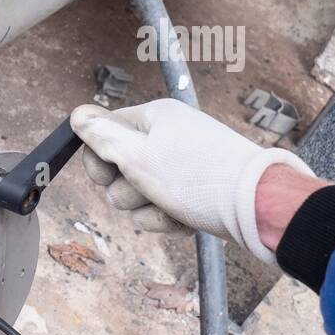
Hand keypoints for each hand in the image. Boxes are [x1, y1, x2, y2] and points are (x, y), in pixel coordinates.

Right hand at [70, 99, 315, 261]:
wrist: (256, 206)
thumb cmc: (198, 178)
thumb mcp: (138, 156)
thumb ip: (102, 137)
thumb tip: (77, 115)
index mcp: (153, 118)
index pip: (103, 133)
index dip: (97, 160)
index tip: (105, 177)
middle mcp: (167, 136)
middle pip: (119, 168)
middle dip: (127, 190)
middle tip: (146, 191)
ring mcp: (182, 165)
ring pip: (139, 194)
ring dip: (148, 208)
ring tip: (172, 208)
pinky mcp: (193, 191)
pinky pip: (162, 208)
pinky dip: (168, 218)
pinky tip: (184, 219)